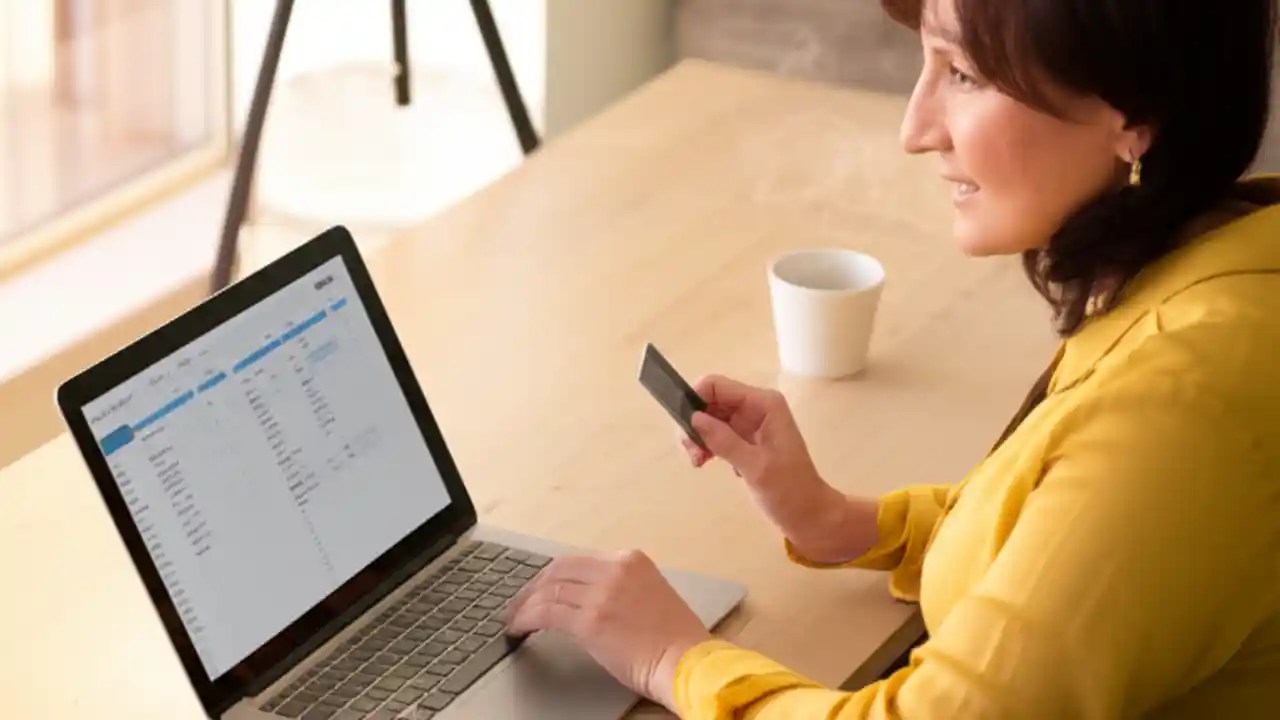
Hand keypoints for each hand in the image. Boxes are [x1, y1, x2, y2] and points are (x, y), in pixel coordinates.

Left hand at [504, 551, 710, 712]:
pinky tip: (519, 628)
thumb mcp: (650, 594)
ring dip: (525, 605)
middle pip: (559, 569)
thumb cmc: (675, 638)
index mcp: (631, 560)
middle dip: (534, 586)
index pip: (578, 560)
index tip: (540, 588)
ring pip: (548, 590)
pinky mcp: (591, 621)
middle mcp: (615, 569)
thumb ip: (619, 587)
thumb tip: (586, 598)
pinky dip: (527, 619)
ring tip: (515, 619)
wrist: (687, 661)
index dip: (552, 575)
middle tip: (521, 602)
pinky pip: (546, 613)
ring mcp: (602, 593)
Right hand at [679, 375, 873, 563]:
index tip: (684, 427)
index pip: (718, 386)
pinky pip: (715, 434)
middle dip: (694, 423)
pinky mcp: (744, 441)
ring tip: (697, 462)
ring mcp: (749, 424)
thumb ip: (724, 441)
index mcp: (764, 405)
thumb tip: (694, 418)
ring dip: (697, 437)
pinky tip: (704, 463)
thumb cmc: (789, 491)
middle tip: (691, 452)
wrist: (809, 515)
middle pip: (710, 401)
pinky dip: (705, 446)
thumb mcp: (755, 467)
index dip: (696, 399)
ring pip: (709, 418)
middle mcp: (756, 408)